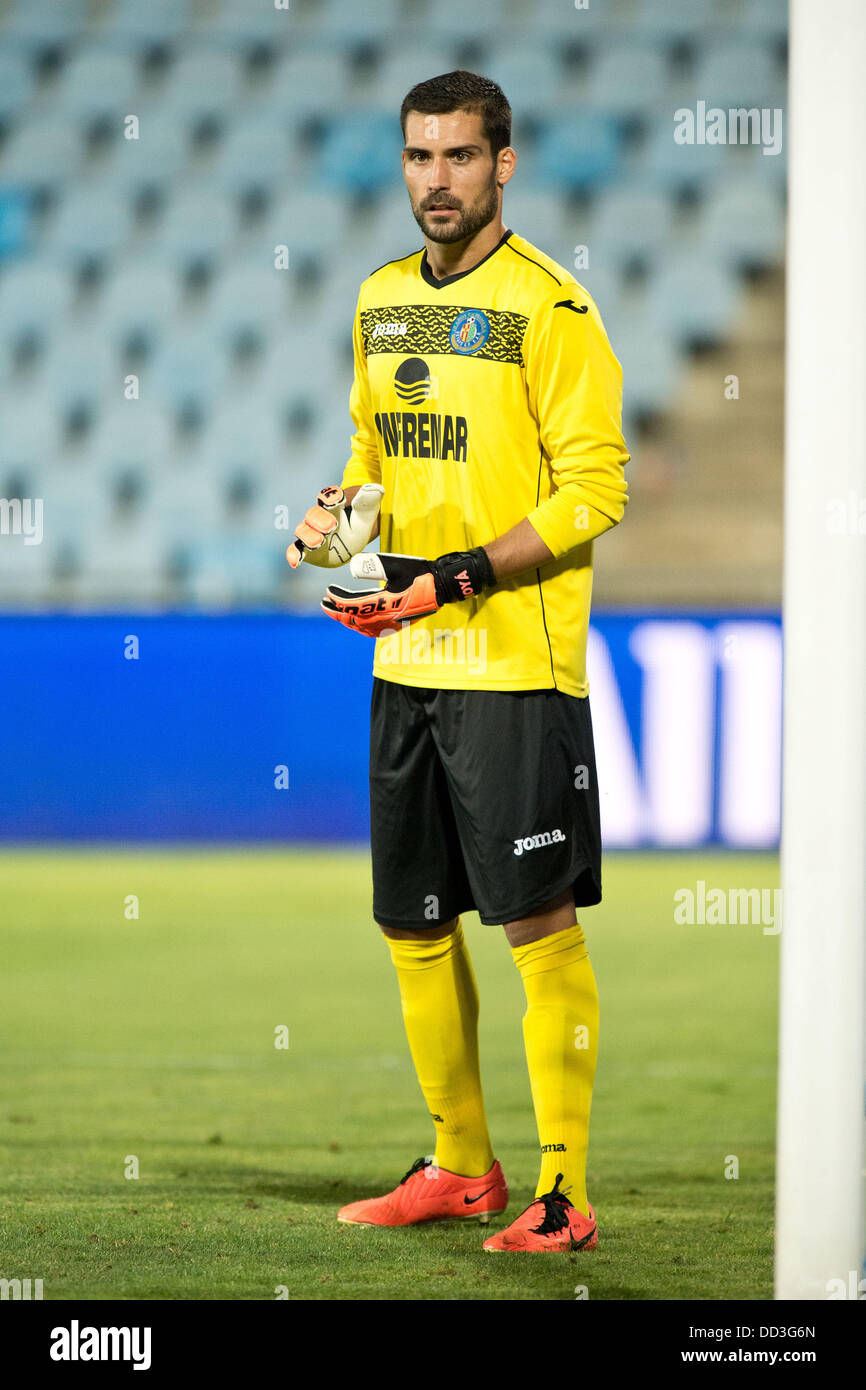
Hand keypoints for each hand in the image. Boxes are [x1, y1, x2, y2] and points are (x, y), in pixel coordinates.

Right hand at [286, 483, 383, 568]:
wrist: (350, 542)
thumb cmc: (357, 524)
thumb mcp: (366, 513)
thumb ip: (368, 502)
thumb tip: (375, 489)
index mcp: (332, 507)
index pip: (329, 498)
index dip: (331, 498)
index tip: (337, 499)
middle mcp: (319, 519)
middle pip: (314, 515)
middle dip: (321, 519)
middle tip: (332, 525)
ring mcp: (312, 534)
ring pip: (304, 531)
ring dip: (309, 536)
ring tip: (318, 542)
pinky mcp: (308, 550)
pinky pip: (297, 550)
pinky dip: (294, 555)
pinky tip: (295, 562)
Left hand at [321, 547, 494, 637]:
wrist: (443, 585)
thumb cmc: (421, 572)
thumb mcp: (396, 564)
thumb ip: (374, 566)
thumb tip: (351, 568)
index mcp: (386, 603)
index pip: (353, 605)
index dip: (337, 600)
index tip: (327, 592)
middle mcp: (388, 618)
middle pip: (354, 619)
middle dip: (337, 611)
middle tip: (325, 602)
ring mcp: (393, 624)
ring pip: (362, 627)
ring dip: (347, 619)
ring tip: (337, 610)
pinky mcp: (398, 624)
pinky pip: (373, 631)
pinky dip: (360, 626)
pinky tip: (357, 620)